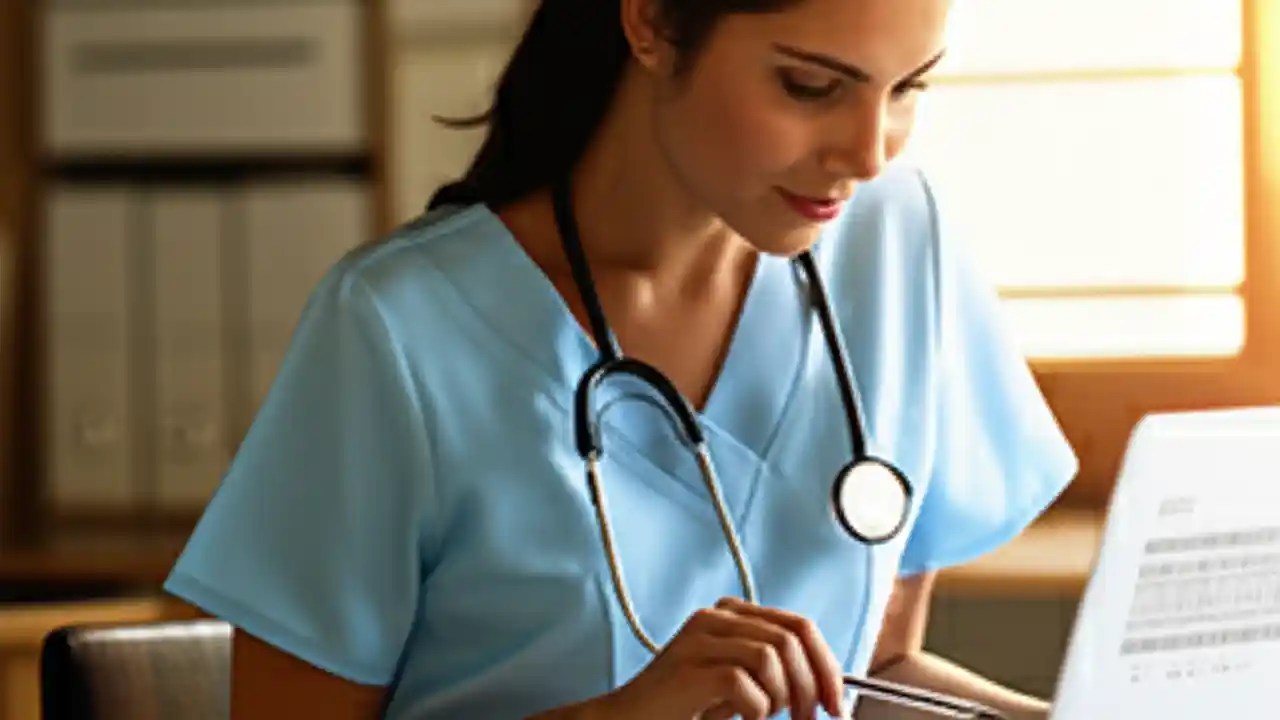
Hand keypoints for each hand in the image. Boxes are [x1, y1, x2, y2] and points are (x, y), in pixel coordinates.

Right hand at [594, 596, 847, 719]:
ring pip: (773, 655)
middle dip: (813, 683)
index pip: (800, 625)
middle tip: (809, 717)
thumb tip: (826, 683)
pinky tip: (740, 718)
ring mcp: (700, 637)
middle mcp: (716, 616)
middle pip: (793, 635)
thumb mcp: (740, 684)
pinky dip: (755, 709)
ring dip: (782, 697)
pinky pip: (745, 683)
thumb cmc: (685, 706)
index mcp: (732, 614)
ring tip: (764, 716)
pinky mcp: (690, 666)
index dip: (827, 664)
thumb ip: (775, 671)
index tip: (837, 702)